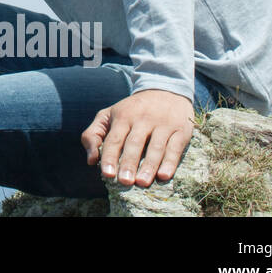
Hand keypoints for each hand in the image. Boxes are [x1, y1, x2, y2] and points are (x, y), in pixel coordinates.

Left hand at [80, 89, 194, 186]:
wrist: (165, 90)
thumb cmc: (131, 110)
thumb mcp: (108, 115)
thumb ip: (94, 134)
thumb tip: (91, 160)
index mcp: (123, 116)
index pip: (114, 139)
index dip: (110, 157)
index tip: (107, 174)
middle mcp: (142, 119)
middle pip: (134, 143)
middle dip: (129, 163)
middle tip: (124, 182)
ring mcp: (163, 124)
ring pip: (155, 147)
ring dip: (149, 166)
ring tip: (142, 182)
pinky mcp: (181, 130)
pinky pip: (175, 148)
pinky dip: (170, 162)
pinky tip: (164, 175)